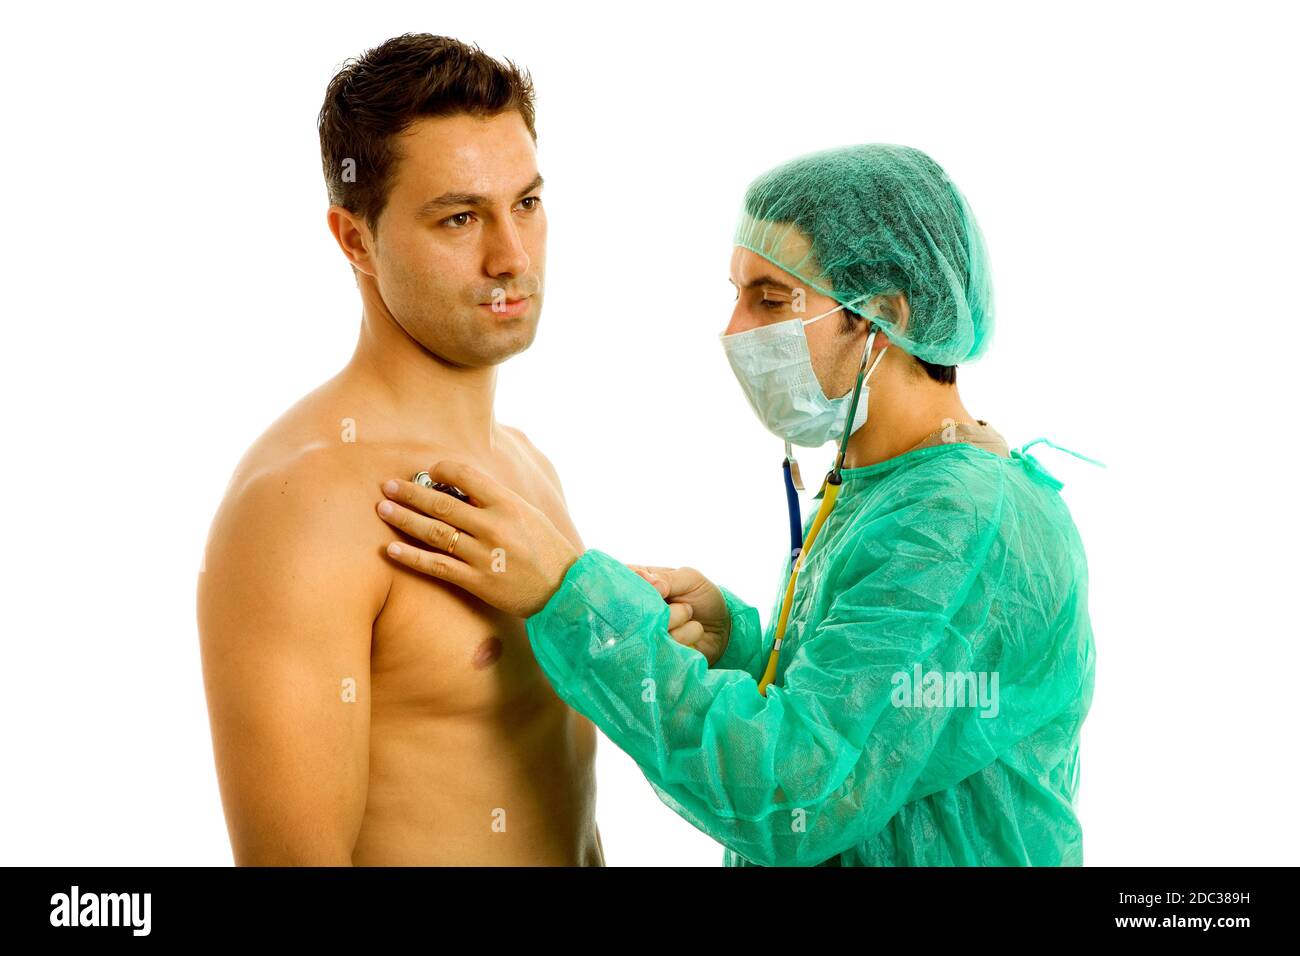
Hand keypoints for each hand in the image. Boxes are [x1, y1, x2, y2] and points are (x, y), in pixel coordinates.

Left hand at [376, 461, 580, 617]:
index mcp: (509, 504)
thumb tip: (458, 488)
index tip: (427, 473)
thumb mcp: (528, 514)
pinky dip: (412, 558)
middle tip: (386, 486)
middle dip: (410, 493)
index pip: (466, 476)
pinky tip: (391, 550)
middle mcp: (495, 526)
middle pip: (442, 503)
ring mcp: (484, 555)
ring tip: (382, 510)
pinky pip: (438, 566)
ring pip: (435, 533)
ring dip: (404, 520)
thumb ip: (495, 501)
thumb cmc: (545, 549)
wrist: (564, 590)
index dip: (441, 470)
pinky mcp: (478, 582)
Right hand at [628, 565, 731, 665]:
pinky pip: (665, 645)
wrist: (722, 626)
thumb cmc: (702, 596)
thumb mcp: (690, 578)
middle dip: (664, 607)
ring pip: (650, 628)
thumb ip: (668, 579)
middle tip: (684, 604)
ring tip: (689, 613)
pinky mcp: (656, 651)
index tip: (660, 591)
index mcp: (638, 584)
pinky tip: (693, 629)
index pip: (621, 584)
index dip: (635, 588)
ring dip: (678, 618)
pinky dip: (686, 635)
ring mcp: (644, 632)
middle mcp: (636, 610)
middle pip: (633, 610)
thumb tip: (653, 585)